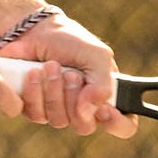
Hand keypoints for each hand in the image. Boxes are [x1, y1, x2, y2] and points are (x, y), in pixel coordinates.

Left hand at [0, 12, 137, 137]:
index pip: (124, 125)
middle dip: (74, 98)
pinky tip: (33, 72)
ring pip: (59, 120)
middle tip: (70, 74)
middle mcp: (85, 109)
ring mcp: (60, 111)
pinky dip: (34, 91)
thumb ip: (102, 85)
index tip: (104, 110)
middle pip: (85, 126)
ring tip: (51, 65)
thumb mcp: (96, 56)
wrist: (36, 31)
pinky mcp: (36, 109)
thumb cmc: (71, 42)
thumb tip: (87, 112)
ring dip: (53, 91)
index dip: (116, 123)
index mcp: (107, 96)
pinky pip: (36, 114)